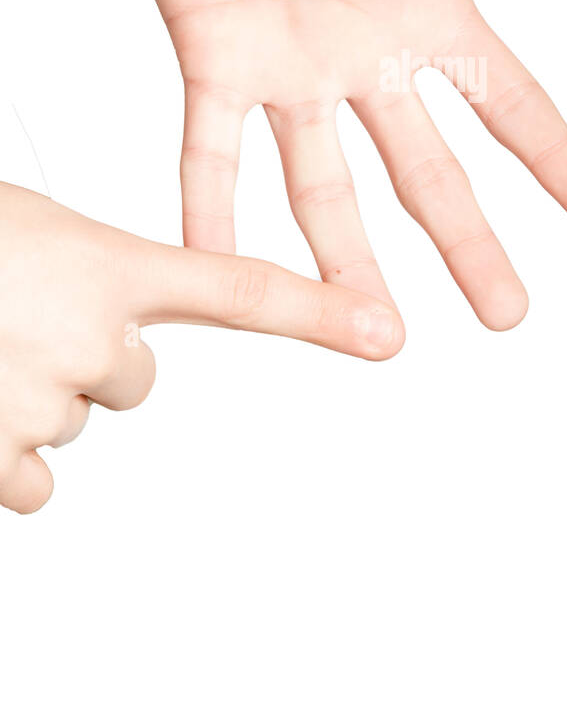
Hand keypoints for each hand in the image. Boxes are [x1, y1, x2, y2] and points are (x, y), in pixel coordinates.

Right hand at [0, 182, 403, 512]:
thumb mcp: (36, 233)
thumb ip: (87, 270)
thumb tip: (106, 310)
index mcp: (106, 264)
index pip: (238, 289)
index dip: (317, 314)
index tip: (384, 334)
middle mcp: (90, 338)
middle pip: (134, 375)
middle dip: (89, 353)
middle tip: (22, 315)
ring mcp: (43, 400)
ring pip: (75, 421)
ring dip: (34, 395)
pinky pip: (33, 479)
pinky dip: (4, 453)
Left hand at [112, 0, 566, 328]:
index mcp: (425, 9)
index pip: (505, 96)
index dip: (552, 152)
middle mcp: (363, 58)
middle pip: (427, 170)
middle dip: (467, 242)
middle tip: (507, 314)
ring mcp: (288, 68)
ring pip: (323, 184)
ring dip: (349, 258)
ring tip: (373, 332)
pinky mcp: (212, 57)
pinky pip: (211, 146)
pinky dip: (211, 204)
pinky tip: (216, 265)